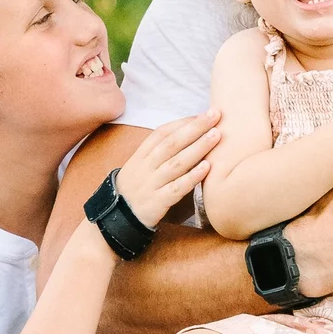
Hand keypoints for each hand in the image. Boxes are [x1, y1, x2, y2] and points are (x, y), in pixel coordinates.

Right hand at [113, 111, 220, 231]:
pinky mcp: (157, 202)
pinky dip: (192, 177)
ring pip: (176, 163)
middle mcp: (146, 167)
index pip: (162, 132)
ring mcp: (151, 184)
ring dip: (198, 147)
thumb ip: (159, 152)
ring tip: (216, 135)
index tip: (203, 114)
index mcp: (141, 155)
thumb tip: (188, 135)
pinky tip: (207, 167)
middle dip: (195, 127)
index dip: (183, 122)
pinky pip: (176, 188)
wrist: (116, 218)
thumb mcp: (140, 166)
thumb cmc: (136, 188)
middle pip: (172, 143)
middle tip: (215, 115)